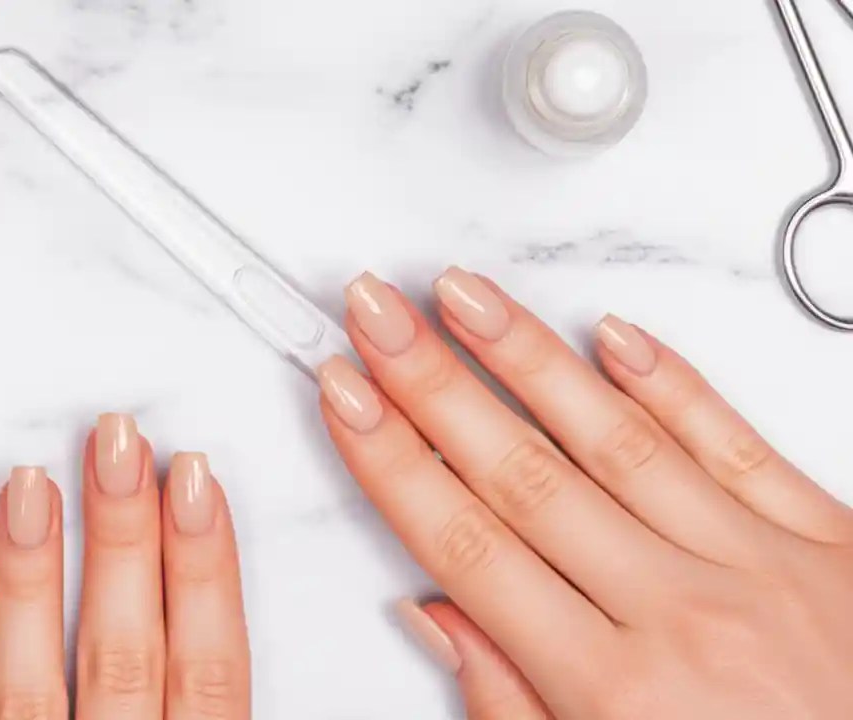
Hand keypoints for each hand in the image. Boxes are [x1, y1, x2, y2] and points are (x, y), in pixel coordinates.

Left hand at [0, 415, 250, 719]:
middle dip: (123, 539)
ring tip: (29, 487)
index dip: (206, 568)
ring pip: (32, 686)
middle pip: (124, 652)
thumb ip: (211, 702)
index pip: (209, 666)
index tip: (195, 481)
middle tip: (117, 447)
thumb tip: (217, 620)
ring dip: (32, 581)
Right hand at [320, 268, 852, 718]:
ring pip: (616, 439)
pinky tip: (614, 335)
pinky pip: (738, 444)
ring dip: (527, 357)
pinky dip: (672, 382)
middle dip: (431, 381)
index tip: (348, 400)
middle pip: (524, 475)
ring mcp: (762, 567)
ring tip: (465, 298)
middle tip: (378, 314)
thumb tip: (443, 620)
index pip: (468, 546)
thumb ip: (516, 707)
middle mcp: (685, 614)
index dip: (392, 461)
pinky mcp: (831, 542)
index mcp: (618, 692)